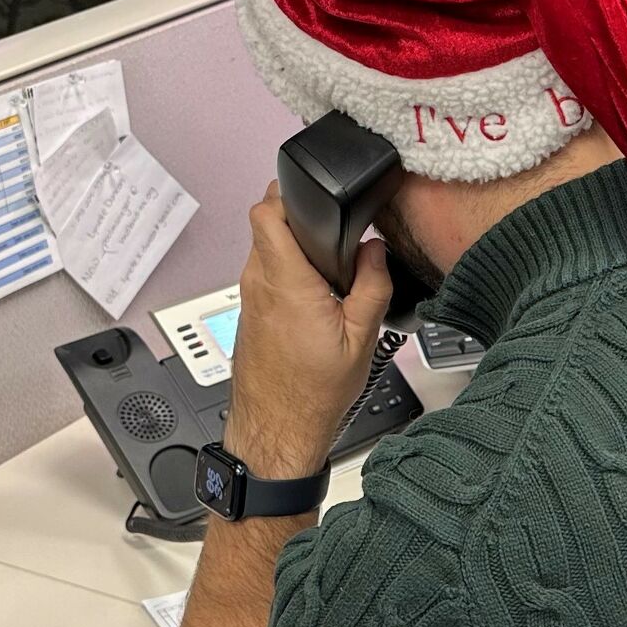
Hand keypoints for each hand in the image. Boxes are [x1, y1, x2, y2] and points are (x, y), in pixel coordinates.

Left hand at [223, 182, 393, 478]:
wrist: (277, 431)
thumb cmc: (311, 394)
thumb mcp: (361, 339)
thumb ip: (372, 287)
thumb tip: (376, 251)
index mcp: (286, 282)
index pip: (266, 213)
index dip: (287, 195)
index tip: (314, 197)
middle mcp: (259, 284)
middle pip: (266, 225)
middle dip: (296, 219)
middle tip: (331, 233)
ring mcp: (250, 298)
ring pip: (264, 249)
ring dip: (292, 247)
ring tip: (328, 268)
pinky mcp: (250, 312)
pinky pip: (265, 274)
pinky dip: (286, 272)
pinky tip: (315, 294)